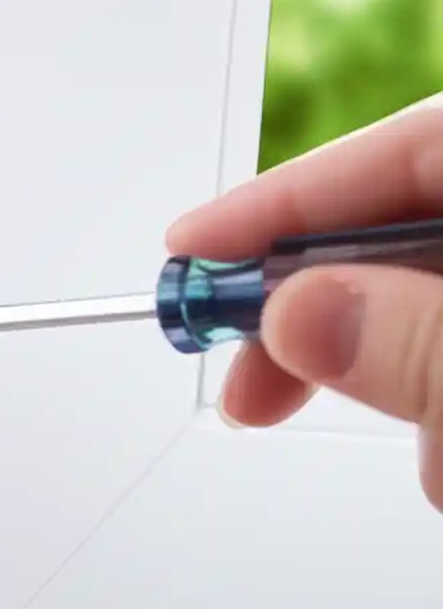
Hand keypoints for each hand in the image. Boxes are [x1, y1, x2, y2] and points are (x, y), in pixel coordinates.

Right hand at [167, 94, 442, 508]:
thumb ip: (424, 344)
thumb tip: (305, 317)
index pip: (413, 149)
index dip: (289, 196)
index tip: (191, 249)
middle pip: (400, 236)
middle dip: (318, 312)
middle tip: (244, 375)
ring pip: (422, 317)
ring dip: (392, 387)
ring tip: (425, 459)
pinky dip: (433, 416)